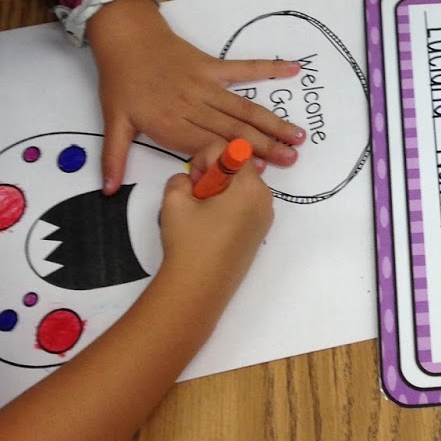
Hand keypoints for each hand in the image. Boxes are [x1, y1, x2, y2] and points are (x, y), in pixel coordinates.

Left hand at [85, 0, 305, 192]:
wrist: (126, 39)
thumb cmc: (121, 82)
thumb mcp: (113, 122)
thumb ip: (114, 158)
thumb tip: (106, 191)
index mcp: (171, 124)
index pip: (208, 147)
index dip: (235, 160)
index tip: (259, 172)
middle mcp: (193, 106)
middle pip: (233, 130)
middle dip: (265, 146)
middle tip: (291, 158)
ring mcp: (205, 84)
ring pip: (243, 107)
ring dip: (272, 121)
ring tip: (297, 134)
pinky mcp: (212, 66)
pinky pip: (244, 68)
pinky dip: (269, 68)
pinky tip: (293, 68)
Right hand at [157, 145, 273, 305]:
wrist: (198, 290)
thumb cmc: (188, 242)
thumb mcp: (175, 199)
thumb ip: (181, 177)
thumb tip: (191, 181)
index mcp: (250, 186)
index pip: (230, 150)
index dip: (206, 160)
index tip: (195, 182)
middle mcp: (265, 199)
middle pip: (239, 168)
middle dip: (214, 176)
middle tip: (195, 199)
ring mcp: (264, 219)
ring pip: (240, 188)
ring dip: (219, 192)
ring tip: (200, 216)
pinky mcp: (258, 235)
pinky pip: (244, 207)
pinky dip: (227, 208)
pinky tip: (209, 229)